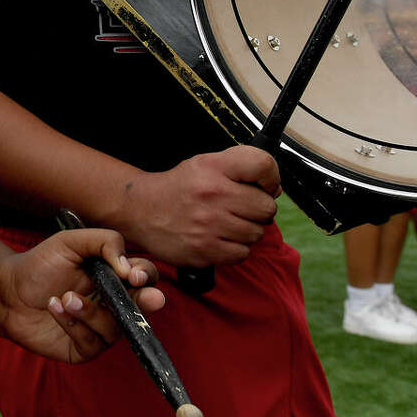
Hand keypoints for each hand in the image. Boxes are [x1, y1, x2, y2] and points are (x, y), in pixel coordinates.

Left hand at [0, 227, 163, 361]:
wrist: (8, 290)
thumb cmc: (41, 265)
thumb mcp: (70, 242)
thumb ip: (104, 242)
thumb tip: (128, 266)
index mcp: (115, 278)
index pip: (144, 278)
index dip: (146, 277)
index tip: (134, 275)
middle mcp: (113, 305)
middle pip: (143, 307)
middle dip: (146, 303)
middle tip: (146, 297)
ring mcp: (100, 329)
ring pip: (114, 327)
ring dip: (90, 311)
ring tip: (65, 297)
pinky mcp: (83, 349)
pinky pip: (90, 342)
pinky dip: (72, 324)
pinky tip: (54, 307)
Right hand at [113, 145, 278, 267]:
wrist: (142, 210)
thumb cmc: (180, 188)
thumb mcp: (206, 163)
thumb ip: (241, 167)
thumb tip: (274, 189)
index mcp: (213, 167)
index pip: (263, 165)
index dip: (271, 178)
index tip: (264, 185)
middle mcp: (212, 194)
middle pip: (267, 207)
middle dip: (258, 210)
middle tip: (239, 209)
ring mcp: (208, 224)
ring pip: (256, 233)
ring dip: (246, 231)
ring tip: (225, 224)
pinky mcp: (204, 250)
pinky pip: (242, 253)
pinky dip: (235, 249)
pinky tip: (219, 238)